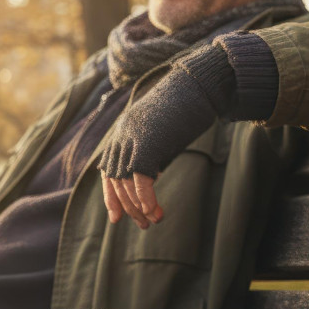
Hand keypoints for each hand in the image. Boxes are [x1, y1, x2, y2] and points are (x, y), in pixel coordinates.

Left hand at [97, 41, 237, 230]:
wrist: (200, 83)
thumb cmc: (187, 107)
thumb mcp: (162, 134)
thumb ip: (151, 154)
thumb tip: (149, 179)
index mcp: (123, 133)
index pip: (109, 171)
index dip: (112, 197)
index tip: (116, 218)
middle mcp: (122, 136)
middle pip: (116, 181)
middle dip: (128, 207)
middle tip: (144, 224)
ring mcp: (133, 138)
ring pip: (126, 183)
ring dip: (139, 207)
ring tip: (152, 221)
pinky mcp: (147, 142)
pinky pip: (141, 178)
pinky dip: (146, 198)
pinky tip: (153, 211)